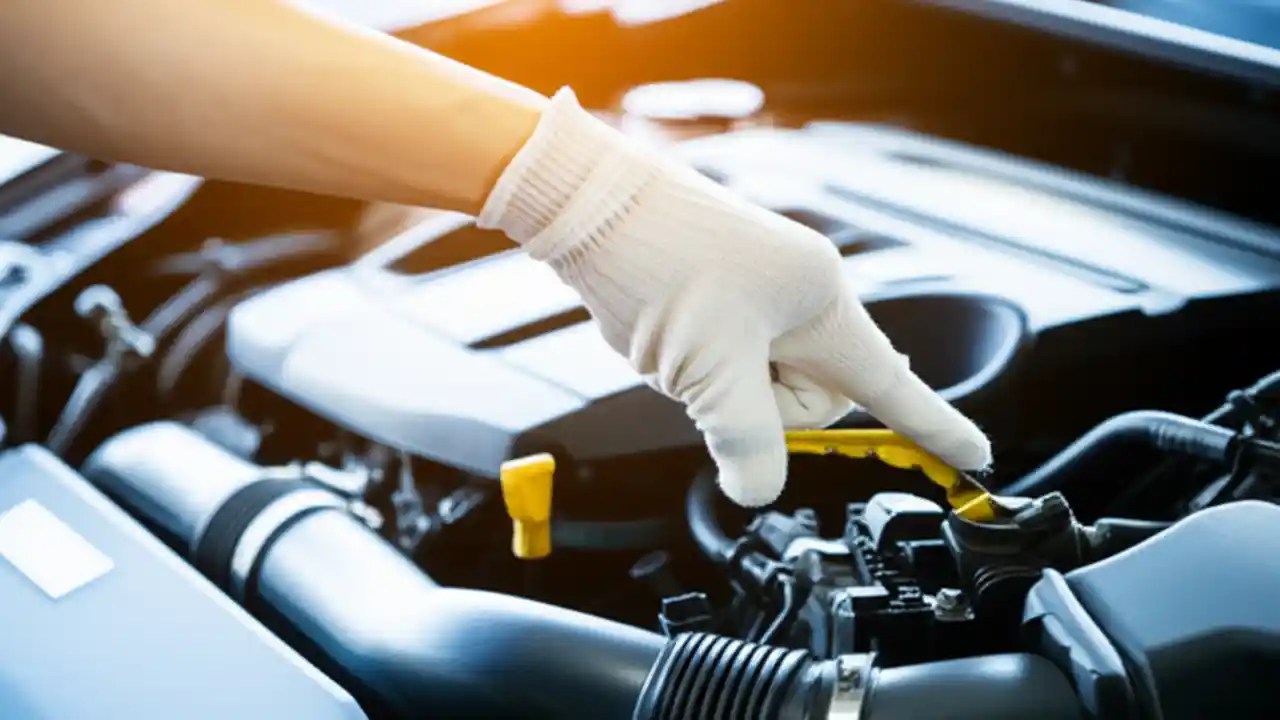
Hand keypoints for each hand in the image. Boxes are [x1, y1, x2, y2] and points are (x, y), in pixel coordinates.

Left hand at [479, 88, 990, 506]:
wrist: (586, 202)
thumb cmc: (658, 262)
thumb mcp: (709, 369)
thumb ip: (746, 440)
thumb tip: (758, 490)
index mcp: (821, 301)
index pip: (890, 384)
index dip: (936, 427)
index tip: (975, 456)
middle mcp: (800, 294)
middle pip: (810, 398)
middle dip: (760, 406)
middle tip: (710, 375)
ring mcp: (759, 294)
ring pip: (758, 385)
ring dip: (716, 387)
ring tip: (679, 342)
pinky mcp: (722, 297)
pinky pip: (724, 362)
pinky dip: (695, 367)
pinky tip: (666, 333)